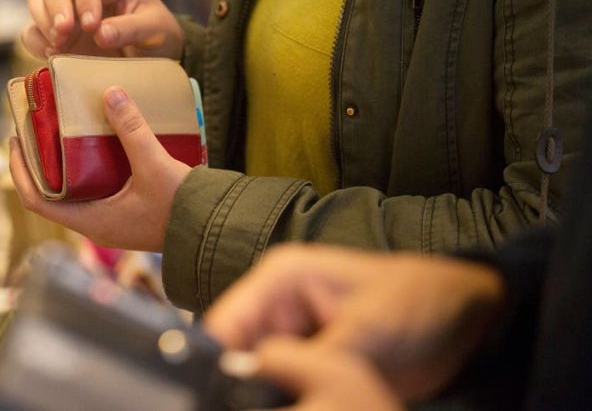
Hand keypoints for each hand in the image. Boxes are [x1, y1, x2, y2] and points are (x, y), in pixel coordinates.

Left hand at [8, 86, 191, 250]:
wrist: (212, 231)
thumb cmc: (182, 208)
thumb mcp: (155, 165)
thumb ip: (132, 129)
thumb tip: (110, 92)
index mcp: (91, 220)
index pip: (36, 201)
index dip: (19, 171)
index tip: (15, 141)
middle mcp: (94, 224)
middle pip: (50, 194)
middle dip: (38, 162)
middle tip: (36, 129)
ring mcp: (109, 221)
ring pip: (71, 192)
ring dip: (62, 165)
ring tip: (59, 132)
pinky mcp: (123, 214)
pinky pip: (93, 191)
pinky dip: (86, 169)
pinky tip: (94, 145)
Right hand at [22, 0, 182, 59]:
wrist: (149, 58)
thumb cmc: (156, 34)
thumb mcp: (156, 29)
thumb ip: (132, 29)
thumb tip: (101, 34)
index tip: (91, 25)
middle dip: (56, 4)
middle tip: (65, 32)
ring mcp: (64, 7)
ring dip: (43, 21)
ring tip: (61, 45)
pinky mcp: (53, 32)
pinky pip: (32, 31)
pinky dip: (38, 42)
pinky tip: (55, 54)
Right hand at [204, 245, 504, 400]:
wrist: (468, 322)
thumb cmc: (419, 301)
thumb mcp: (368, 328)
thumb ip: (314, 355)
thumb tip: (263, 383)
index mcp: (279, 280)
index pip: (223, 321)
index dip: (211, 360)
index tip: (211, 396)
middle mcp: (275, 309)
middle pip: (231, 354)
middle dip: (237, 386)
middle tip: (257, 406)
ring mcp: (291, 340)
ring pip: (253, 378)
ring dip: (260, 398)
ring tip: (293, 404)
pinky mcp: (308, 368)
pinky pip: (281, 393)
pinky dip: (286, 404)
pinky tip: (300, 409)